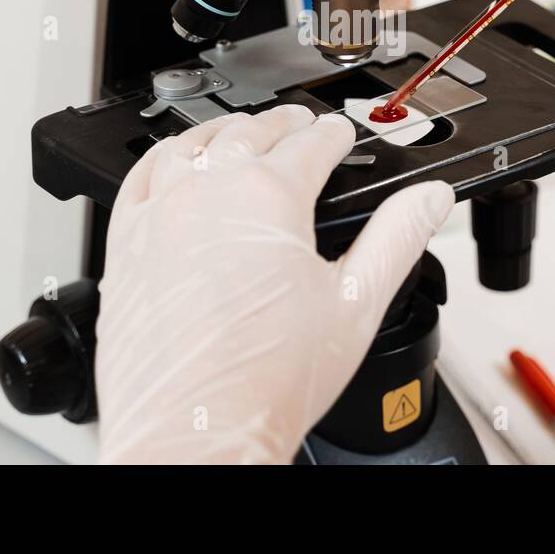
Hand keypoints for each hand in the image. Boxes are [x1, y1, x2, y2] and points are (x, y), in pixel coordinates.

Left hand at [95, 105, 454, 462]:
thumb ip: (396, 238)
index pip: (313, 142)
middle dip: (285, 123)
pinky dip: (166, 159)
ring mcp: (161, 213)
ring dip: (226, 132)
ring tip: (244, 134)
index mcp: (270, 197)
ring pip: (194, 145)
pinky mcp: (125, 241)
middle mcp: (209, 192)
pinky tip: (175, 164)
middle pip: (252, 131)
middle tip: (302, 125)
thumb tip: (429, 199)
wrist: (196, 432)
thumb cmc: (266, 382)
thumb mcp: (356, 305)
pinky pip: (141, 176)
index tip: (341, 135)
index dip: (335, 134)